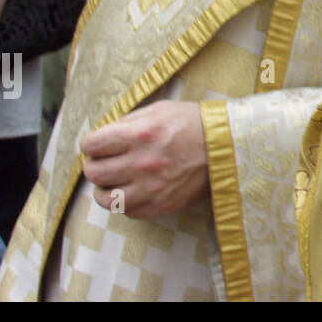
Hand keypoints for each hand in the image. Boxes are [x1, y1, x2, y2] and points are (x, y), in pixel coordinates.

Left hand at [81, 100, 208, 217]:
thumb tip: (103, 136)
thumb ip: (129, 122)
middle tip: (104, 161)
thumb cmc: (195, 123)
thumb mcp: (161, 110)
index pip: (92, 144)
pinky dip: (125, 201)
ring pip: (105, 198)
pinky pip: (128, 211)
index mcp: (141, 134)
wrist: (230, 146)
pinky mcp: (161, 205)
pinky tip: (134, 190)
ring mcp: (151, 188)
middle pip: (94, 172)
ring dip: (104, 189)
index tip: (98, 144)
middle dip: (94, 165)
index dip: (91, 143)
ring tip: (113, 181)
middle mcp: (142, 162)